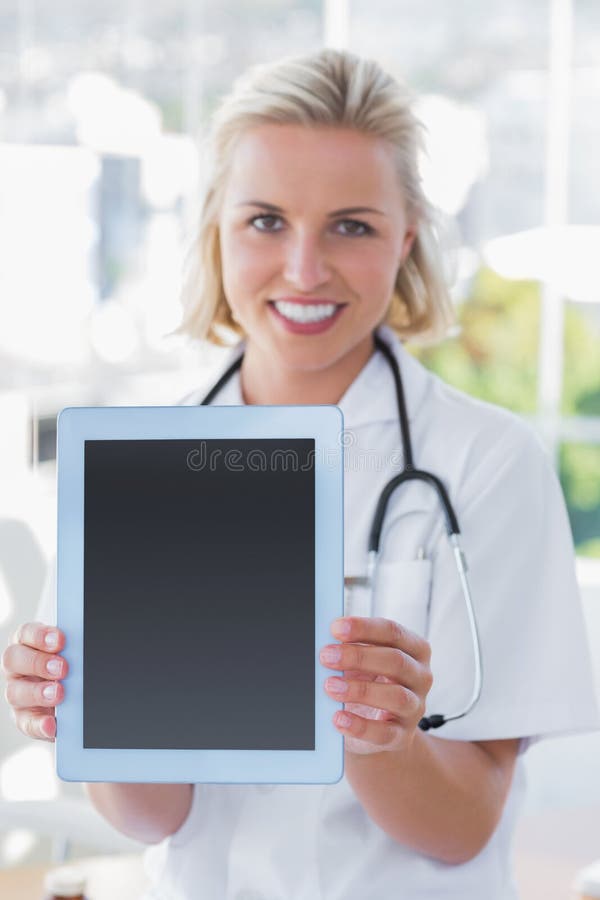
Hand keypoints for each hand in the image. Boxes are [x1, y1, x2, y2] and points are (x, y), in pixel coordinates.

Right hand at [1, 622, 67, 741]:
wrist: (71, 691)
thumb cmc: (69, 661)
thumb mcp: (71, 651)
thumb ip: (73, 648)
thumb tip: (84, 647)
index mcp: (26, 642)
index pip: (25, 633)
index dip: (40, 635)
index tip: (61, 640)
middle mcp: (16, 666)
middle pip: (14, 659)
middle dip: (39, 663)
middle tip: (63, 668)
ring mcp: (17, 692)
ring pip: (15, 692)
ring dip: (37, 693)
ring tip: (58, 694)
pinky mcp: (23, 717)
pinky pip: (26, 722)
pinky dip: (39, 724)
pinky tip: (52, 724)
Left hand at [320, 616, 432, 754]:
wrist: (374, 726)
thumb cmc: (367, 681)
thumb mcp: (363, 662)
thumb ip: (350, 648)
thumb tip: (327, 642)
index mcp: (414, 649)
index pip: (393, 632)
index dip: (364, 628)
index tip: (335, 628)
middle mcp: (420, 676)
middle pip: (395, 661)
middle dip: (358, 657)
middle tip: (326, 656)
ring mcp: (415, 707)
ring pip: (396, 696)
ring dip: (360, 690)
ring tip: (330, 686)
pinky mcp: (402, 736)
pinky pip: (384, 733)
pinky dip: (360, 726)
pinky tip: (339, 718)